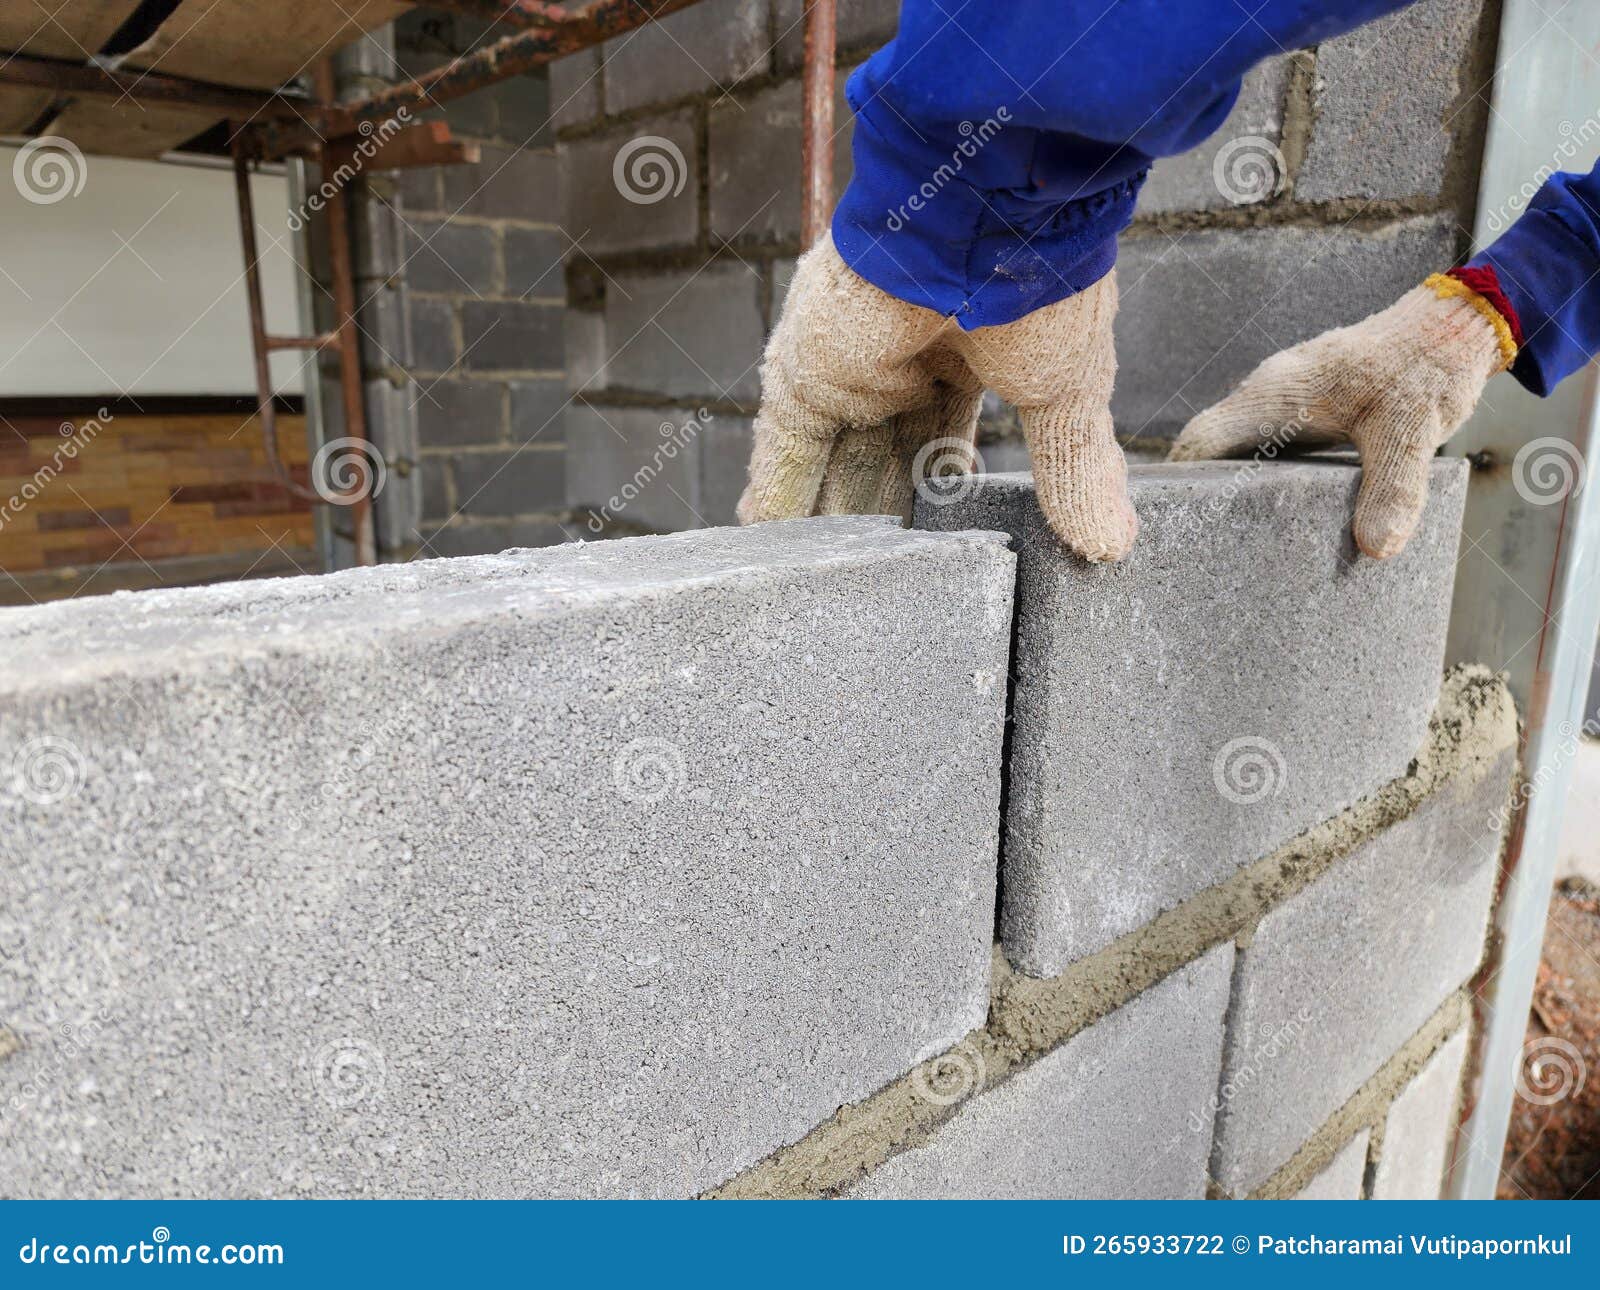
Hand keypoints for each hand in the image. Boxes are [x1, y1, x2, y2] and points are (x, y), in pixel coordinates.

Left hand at [737, 233, 1138, 562]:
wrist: (990, 216)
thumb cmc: (1042, 283)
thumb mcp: (1066, 392)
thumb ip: (1075, 470)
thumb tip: (1113, 545)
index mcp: (964, 345)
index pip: (942, 434)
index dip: (937, 486)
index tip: (937, 542)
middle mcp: (900, 351)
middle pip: (882, 451)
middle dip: (877, 510)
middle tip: (872, 577)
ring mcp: (849, 359)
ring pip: (832, 455)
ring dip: (825, 513)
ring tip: (817, 579)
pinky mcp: (809, 371)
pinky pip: (787, 445)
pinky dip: (778, 493)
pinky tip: (765, 541)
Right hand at [1169, 276, 1514, 557]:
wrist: (1454, 323)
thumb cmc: (1427, 366)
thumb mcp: (1414, 431)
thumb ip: (1393, 490)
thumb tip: (1377, 549)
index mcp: (1278, 393)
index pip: (1202, 439)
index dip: (1179, 481)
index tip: (1171, 522)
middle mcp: (1269, 390)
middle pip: (1209, 443)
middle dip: (1197, 489)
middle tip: (1196, 540)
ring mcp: (1283, 393)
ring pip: (1234, 440)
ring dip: (1226, 479)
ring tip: (1226, 532)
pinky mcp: (1302, 401)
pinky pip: (1260, 437)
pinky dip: (1254, 469)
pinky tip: (1271, 504)